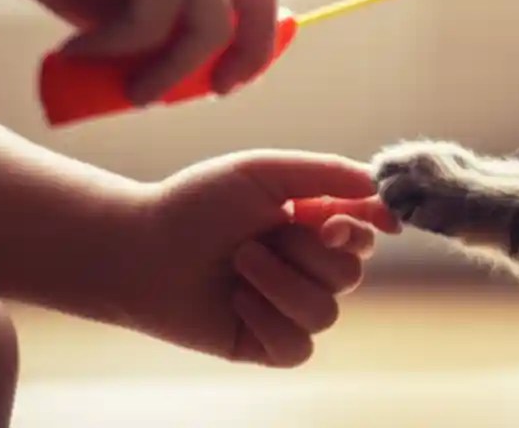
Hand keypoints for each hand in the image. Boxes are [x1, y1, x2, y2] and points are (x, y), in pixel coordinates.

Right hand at [0, 0, 277, 102]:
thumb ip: (160, 24)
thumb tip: (192, 76)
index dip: (256, 37)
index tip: (232, 77)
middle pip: (260, 3)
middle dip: (247, 58)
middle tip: (218, 93)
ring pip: (210, 30)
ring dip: (168, 73)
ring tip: (128, 94)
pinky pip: (155, 31)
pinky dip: (115, 50)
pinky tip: (73, 46)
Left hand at [109, 150, 377, 367]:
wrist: (139, 249)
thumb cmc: (196, 204)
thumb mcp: (263, 171)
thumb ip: (325, 172)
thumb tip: (379, 183)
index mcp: (311, 224)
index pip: (365, 231)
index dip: (370, 227)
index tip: (355, 220)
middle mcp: (304, 266)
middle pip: (351, 274)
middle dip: (306, 253)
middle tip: (261, 235)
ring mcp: (286, 308)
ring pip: (326, 312)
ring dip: (280, 284)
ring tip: (238, 263)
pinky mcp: (265, 344)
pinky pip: (298, 347)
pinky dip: (267, 320)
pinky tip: (235, 301)